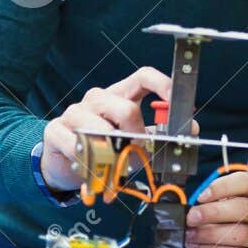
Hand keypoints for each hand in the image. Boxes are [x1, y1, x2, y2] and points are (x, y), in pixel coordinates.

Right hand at [41, 67, 173, 190]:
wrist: (65, 163)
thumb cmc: (106, 148)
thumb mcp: (135, 140)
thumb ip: (160, 135)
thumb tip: (191, 130)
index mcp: (120, 95)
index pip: (143, 76)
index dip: (162, 85)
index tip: (176, 103)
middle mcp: (97, 99)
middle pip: (126, 109)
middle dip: (138, 137)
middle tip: (138, 154)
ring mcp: (74, 112)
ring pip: (103, 131)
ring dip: (115, 156)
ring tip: (115, 169)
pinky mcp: (56, 130)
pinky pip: (78, 147)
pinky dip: (90, 165)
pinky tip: (92, 171)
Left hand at [186, 170, 247, 247]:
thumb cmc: (224, 237)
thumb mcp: (215, 219)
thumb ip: (205, 210)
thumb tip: (188, 211)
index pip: (245, 183)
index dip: (222, 187)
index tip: (201, 197)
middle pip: (244, 207)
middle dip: (213, 212)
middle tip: (192, 218)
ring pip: (241, 233)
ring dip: (211, 234)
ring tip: (193, 237)